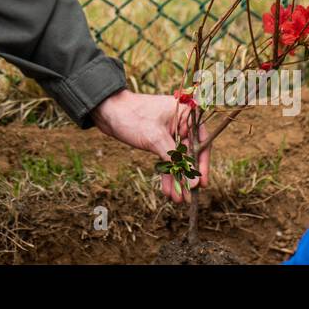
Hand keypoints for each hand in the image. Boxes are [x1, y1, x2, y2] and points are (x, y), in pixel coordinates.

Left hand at [91, 89, 209, 203]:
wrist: (107, 110)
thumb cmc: (133, 117)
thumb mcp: (156, 138)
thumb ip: (176, 159)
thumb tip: (192, 181)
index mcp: (186, 114)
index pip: (201, 142)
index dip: (202, 164)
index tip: (201, 184)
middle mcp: (181, 122)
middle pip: (190, 154)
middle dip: (186, 176)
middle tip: (187, 197)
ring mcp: (169, 131)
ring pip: (178, 159)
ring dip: (176, 178)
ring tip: (176, 198)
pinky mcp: (158, 139)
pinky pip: (167, 159)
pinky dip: (167, 173)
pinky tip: (167, 190)